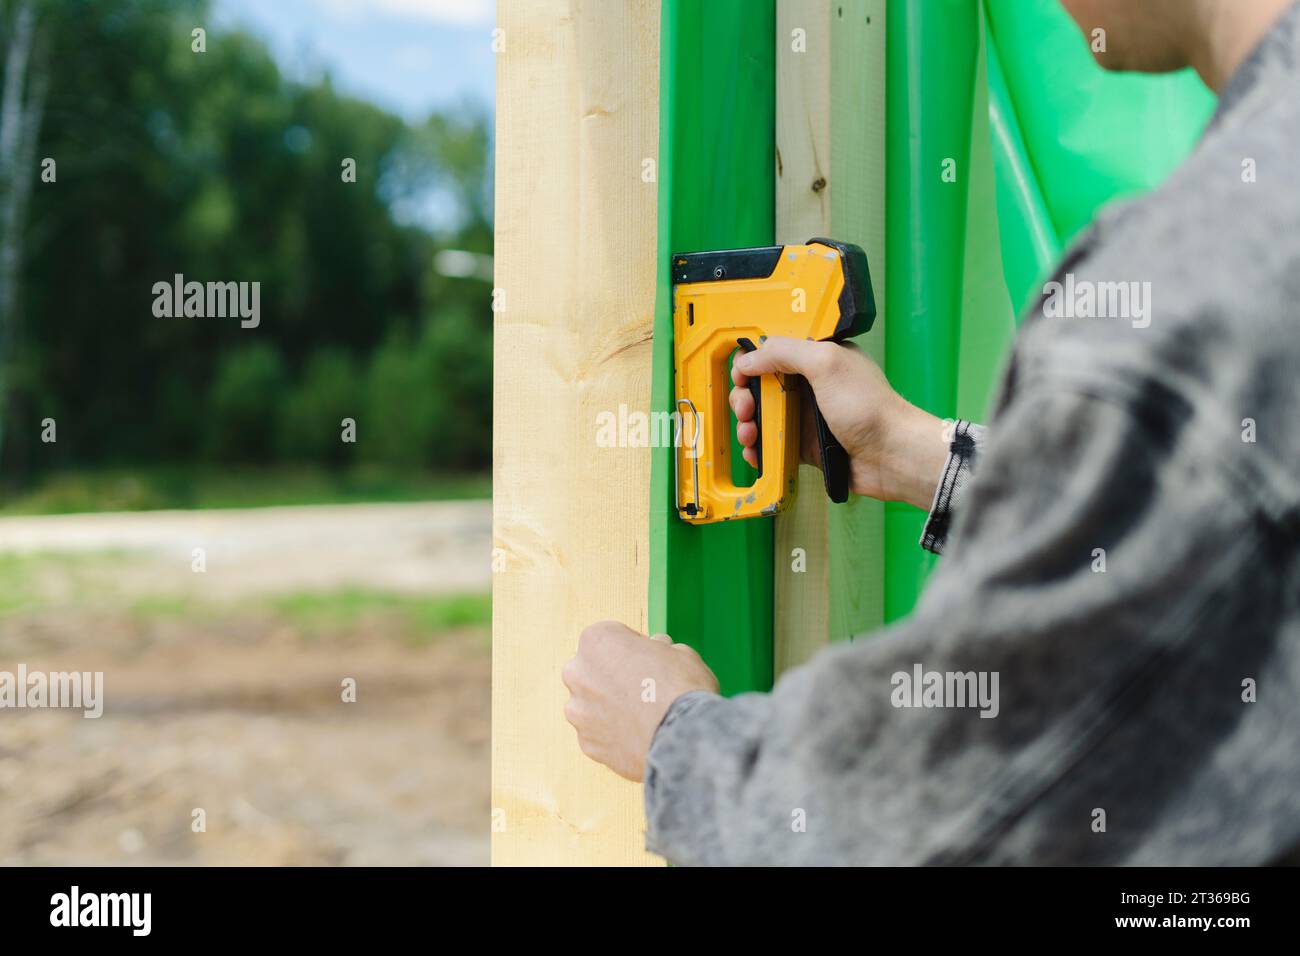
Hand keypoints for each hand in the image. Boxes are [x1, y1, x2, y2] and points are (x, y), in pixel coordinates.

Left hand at [562, 621, 719, 781]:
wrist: (683, 738)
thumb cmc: (681, 688)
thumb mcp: (678, 652)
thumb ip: (658, 648)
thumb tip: (657, 650)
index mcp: (596, 640)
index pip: (611, 637)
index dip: (634, 648)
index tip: (649, 660)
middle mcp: (577, 673)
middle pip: (594, 670)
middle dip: (614, 677)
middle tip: (645, 689)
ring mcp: (578, 711)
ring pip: (592, 705)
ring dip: (610, 708)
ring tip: (643, 717)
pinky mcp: (586, 743)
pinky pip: (598, 734)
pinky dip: (613, 735)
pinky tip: (639, 736)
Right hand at [731, 337, 949, 509]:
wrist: (891, 455)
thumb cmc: (870, 408)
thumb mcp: (826, 364)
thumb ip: (785, 352)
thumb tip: (749, 358)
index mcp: (816, 358)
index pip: (772, 352)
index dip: (751, 363)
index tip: (742, 377)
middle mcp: (810, 385)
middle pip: (760, 386)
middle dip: (744, 397)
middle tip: (747, 410)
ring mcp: (807, 416)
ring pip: (763, 416)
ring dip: (748, 425)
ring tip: (749, 435)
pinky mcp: (805, 445)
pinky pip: (773, 444)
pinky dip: (760, 449)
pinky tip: (756, 454)